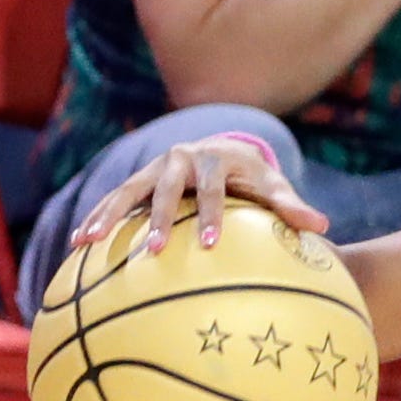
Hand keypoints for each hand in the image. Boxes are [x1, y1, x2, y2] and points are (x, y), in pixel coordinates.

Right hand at [71, 137, 327, 256]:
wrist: (222, 149)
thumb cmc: (252, 176)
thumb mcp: (272, 185)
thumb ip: (292, 206)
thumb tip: (323, 226)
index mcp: (213, 159)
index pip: (212, 188)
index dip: (210, 214)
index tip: (211, 245)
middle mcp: (179, 159)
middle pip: (165, 188)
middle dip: (159, 219)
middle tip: (155, 252)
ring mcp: (154, 169)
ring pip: (128, 190)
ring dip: (108, 215)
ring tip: (88, 243)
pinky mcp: (138, 181)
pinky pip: (113, 200)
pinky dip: (97, 217)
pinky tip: (77, 244)